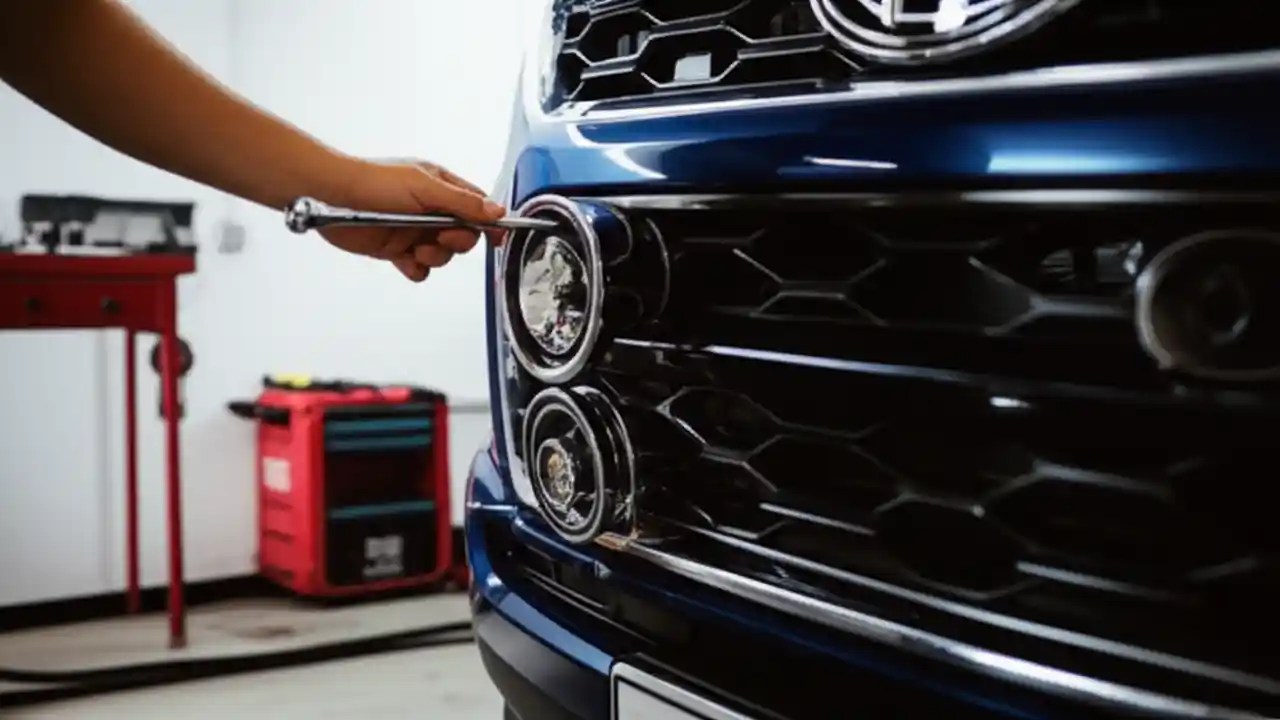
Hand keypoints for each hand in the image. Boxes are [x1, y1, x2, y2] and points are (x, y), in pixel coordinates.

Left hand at [320, 159, 507, 281]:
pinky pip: (419, 268)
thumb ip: (463, 203)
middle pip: (464, 235)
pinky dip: (416, 268)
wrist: (333, 197)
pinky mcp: (397, 249)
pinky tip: (404, 260)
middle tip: (439, 236)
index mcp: (441, 187)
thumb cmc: (375, 183)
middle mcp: (430, 209)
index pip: (477, 206)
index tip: (496, 238)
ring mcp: (414, 230)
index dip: (488, 223)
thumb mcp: (425, 188)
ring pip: (443, 254)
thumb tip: (497, 212)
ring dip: (434, 256)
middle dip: (456, 242)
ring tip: (415, 249)